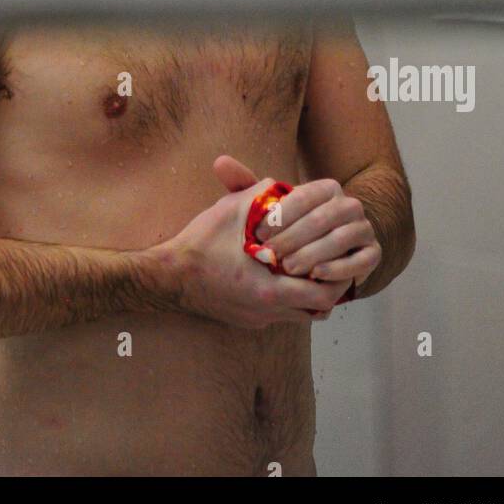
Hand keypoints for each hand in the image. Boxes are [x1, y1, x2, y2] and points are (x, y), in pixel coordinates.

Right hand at [162, 169, 348, 327]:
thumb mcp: (231, 210)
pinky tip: (277, 274)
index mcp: (269, 289)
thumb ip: (262, 194)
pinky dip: (287, 298)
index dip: (335, 276)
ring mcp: (257, 319)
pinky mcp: (247, 321)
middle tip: (327, 262)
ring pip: (299, 315)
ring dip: (306, 293)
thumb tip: (283, 183)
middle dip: (327, 286)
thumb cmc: (200, 244)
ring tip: (305, 267)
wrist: (168, 277)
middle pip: (317, 310)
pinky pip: (279, 314)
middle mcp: (268, 311)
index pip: (322, 295)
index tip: (336, 256)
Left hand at [213, 155, 380, 297]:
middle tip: (270, 255)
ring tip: (288, 267)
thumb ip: (244, 185)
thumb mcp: (267, 208)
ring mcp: (364, 229)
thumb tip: (219, 162)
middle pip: (322, 219)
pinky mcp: (372, 254)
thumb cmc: (289, 230)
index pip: (304, 197)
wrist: (322, 256)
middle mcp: (349, 205)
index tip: (256, 234)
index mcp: (326, 189)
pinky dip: (339, 268)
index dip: (280, 216)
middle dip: (294, 238)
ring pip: (341, 238)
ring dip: (313, 253)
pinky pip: (362, 260)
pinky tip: (316, 276)